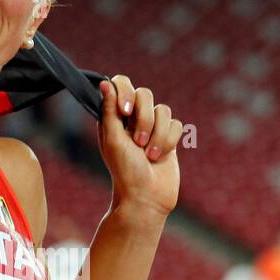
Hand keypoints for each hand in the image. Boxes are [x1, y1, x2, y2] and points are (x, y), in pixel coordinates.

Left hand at [97, 74, 181, 217]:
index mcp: (114, 116)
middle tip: (137, 142)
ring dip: (157, 134)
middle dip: (144, 119)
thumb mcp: (113, 139)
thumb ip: (109, 111)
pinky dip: (169, 141)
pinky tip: (160, 156)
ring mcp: (152, 126)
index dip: (125, 91)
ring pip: (163, 110)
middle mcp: (133, 118)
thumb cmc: (125, 170)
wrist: (146, 196)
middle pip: (145, 94)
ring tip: (149, 154)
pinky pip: (176, 125)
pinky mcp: (169, 137)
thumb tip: (103, 83)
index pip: (121, 84)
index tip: (124, 111)